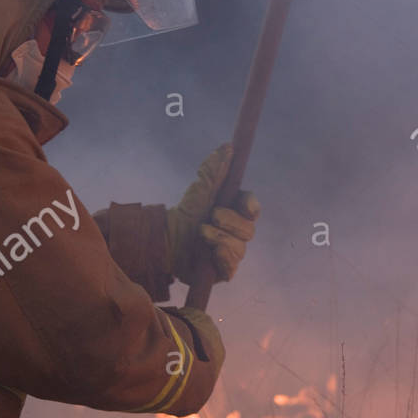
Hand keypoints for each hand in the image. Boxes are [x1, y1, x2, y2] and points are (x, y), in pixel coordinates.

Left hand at [166, 144, 260, 284]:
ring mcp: (231, 253)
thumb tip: (227, 147)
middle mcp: (237, 234)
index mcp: (235, 212)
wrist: (165, 240)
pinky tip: (211, 253)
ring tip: (201, 232)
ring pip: (239, 248)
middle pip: (248, 229)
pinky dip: (222, 258)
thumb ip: (213, 170)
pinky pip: (231, 267)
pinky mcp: (223, 271)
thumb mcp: (199, 190)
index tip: (245, 205)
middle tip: (212, 215)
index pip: (252, 209)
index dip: (251, 206)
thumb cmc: (186, 214)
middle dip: (231, 221)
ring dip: (220, 238)